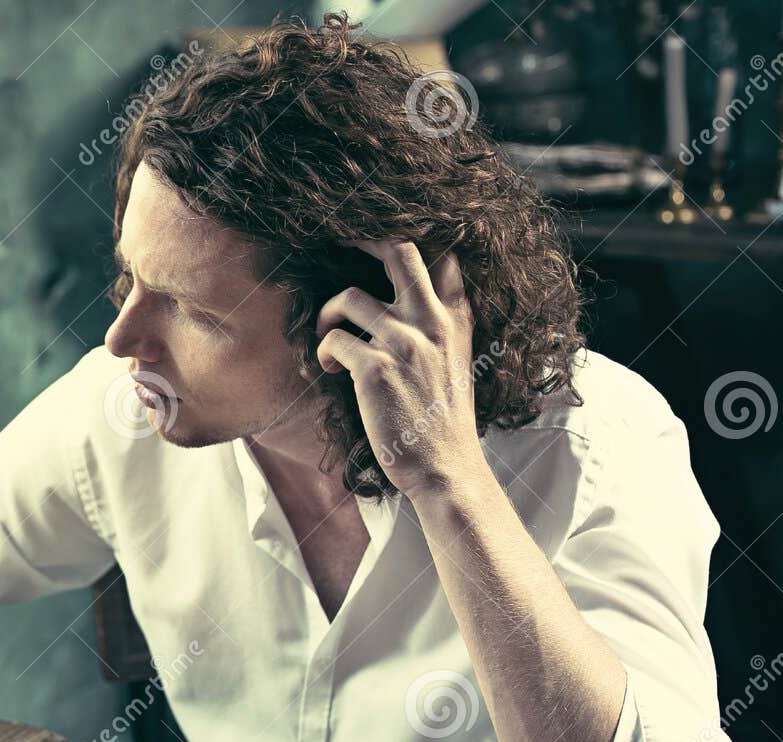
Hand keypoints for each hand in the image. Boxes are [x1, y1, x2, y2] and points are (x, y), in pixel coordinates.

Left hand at [314, 238, 485, 497]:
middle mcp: (433, 322)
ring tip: (329, 335)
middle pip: (399, 250)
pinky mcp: (376, 369)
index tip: (380, 234)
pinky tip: (333, 370)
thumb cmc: (442, 418)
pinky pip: (334, 339)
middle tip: (339, 240)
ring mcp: (405, 343)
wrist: (446, 467)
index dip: (407, 234)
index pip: (442, 254)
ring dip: (328, 313)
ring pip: (350, 296)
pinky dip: (324, 351)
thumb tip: (417, 292)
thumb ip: (444, 322)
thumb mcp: (458, 358)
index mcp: (456, 317)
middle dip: (362, 238)